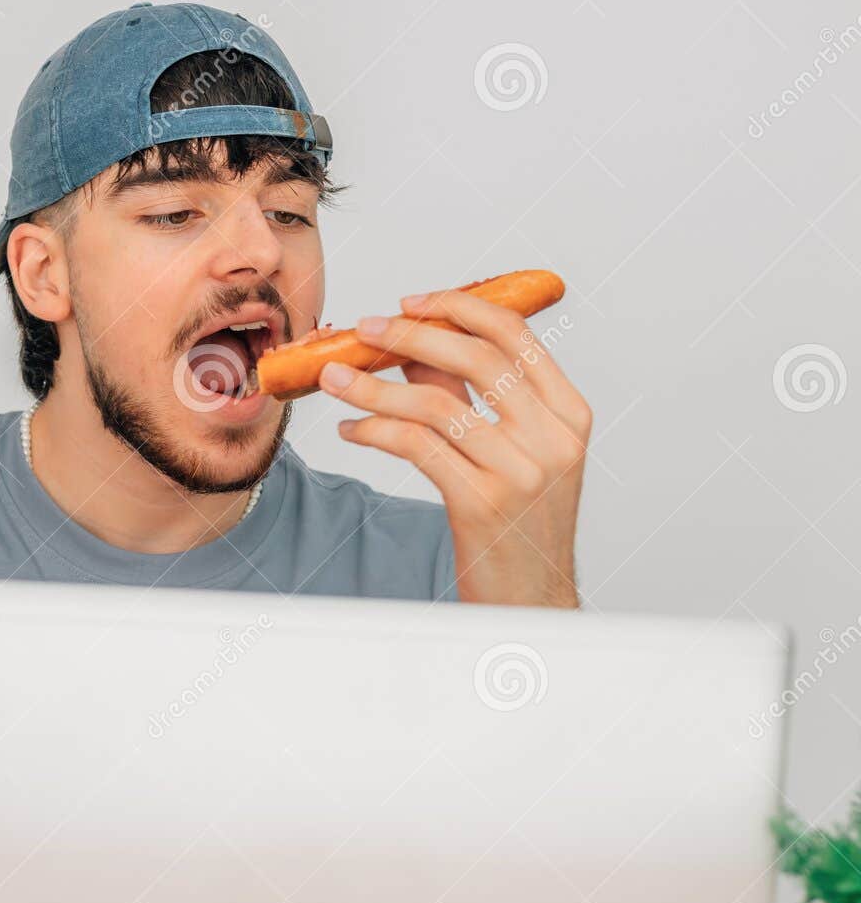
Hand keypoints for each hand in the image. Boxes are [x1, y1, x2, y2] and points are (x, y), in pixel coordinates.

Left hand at [318, 288, 590, 607]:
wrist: (531, 600)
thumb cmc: (516, 525)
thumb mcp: (509, 453)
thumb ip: (468, 398)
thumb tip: (411, 348)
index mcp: (568, 414)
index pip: (514, 337)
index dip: (459, 309)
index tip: (411, 302)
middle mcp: (552, 438)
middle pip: (474, 358)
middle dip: (409, 336)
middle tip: (363, 328)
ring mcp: (520, 471)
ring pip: (434, 404)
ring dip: (373, 386)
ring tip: (334, 378)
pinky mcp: (482, 503)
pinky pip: (416, 447)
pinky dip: (374, 430)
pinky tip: (351, 430)